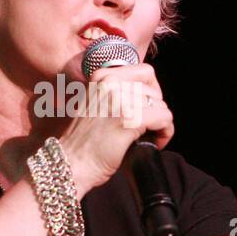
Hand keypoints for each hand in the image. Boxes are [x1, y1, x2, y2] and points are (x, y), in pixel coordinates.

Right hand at [54, 56, 174, 194]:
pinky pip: (164, 118)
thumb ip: (117, 93)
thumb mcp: (97, 105)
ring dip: (161, 124)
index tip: (147, 109)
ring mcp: (119, 100)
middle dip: (155, 111)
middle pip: (154, 91)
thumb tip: (150, 94)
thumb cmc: (85, 141)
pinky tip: (156, 142)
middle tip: (146, 129)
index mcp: (102, 77)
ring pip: (161, 105)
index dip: (152, 92)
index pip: (145, 71)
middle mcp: (110, 83)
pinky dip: (165, 132)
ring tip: (148, 137)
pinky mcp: (130, 119)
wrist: (71, 164)